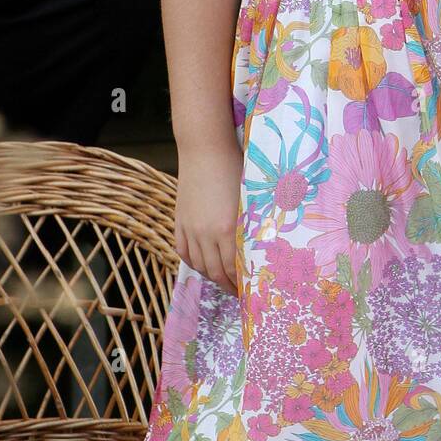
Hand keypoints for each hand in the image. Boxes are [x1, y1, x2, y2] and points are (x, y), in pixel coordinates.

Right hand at [174, 138, 243, 296]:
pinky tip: (203, 264)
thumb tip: (260, 248)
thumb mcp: (249, 199)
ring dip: (211, 276)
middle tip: (239, 291)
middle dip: (228, 285)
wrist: (205, 149)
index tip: (251, 289)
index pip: (234, 268)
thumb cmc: (235, 168)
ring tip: (223, 280)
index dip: (242, 283)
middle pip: (216, 272)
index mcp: (228, 228)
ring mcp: (190, 228)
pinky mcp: (180, 221)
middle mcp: (206, 233)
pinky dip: (194, 262)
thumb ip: (251, 226)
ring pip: (199, 264)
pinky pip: (184, 251)